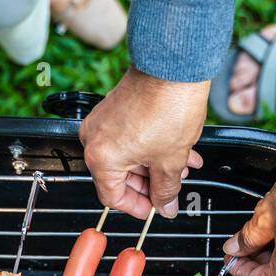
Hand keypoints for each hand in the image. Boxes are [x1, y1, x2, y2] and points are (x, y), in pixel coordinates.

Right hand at [79, 68, 205, 218]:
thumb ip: (166, 190)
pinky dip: (149, 147)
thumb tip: (165, 205)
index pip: (113, 197)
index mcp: (101, 158)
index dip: (137, 207)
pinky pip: (127, 138)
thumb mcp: (170, 161)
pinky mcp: (114, 108)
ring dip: (154, 166)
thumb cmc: (167, 107)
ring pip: (127, 156)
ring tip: (181, 167)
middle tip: (170, 189)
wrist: (174, 67)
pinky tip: (174, 149)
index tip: (154, 209)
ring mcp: (103, 121)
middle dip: (150, 185)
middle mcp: (94, 139)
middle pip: (119, 177)